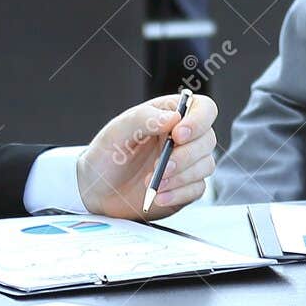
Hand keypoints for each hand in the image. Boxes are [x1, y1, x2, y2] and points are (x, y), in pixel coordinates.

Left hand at [77, 94, 217, 218]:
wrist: (97, 190)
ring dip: (182, 176)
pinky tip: (159, 196)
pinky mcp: (185, 187)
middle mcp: (183, 138)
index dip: (198, 120)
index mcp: (170, 115)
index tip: (178, 135)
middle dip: (186, 155)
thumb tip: (174, 117)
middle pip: (208, 139)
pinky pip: (197, 189)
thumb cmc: (106, 155)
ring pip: (206, 165)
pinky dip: (179, 193)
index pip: (204, 109)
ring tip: (154, 182)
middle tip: (162, 167)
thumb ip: (143, 119)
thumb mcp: (117, 132)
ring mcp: (187, 163)